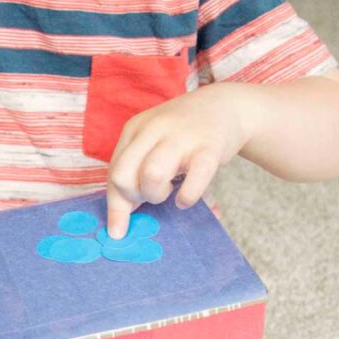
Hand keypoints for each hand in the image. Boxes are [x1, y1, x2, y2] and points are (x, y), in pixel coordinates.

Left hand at [105, 82, 255, 238]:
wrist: (225, 105)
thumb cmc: (183, 135)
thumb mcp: (153, 143)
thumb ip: (135, 173)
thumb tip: (121, 224)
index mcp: (135, 129)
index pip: (113, 173)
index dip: (115, 207)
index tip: (118, 232)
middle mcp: (153, 129)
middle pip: (122, 175)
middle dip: (133, 197)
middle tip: (151, 195)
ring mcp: (181, 137)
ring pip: (151, 175)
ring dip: (156, 194)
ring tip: (168, 191)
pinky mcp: (209, 147)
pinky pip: (195, 178)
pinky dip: (187, 196)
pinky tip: (185, 198)